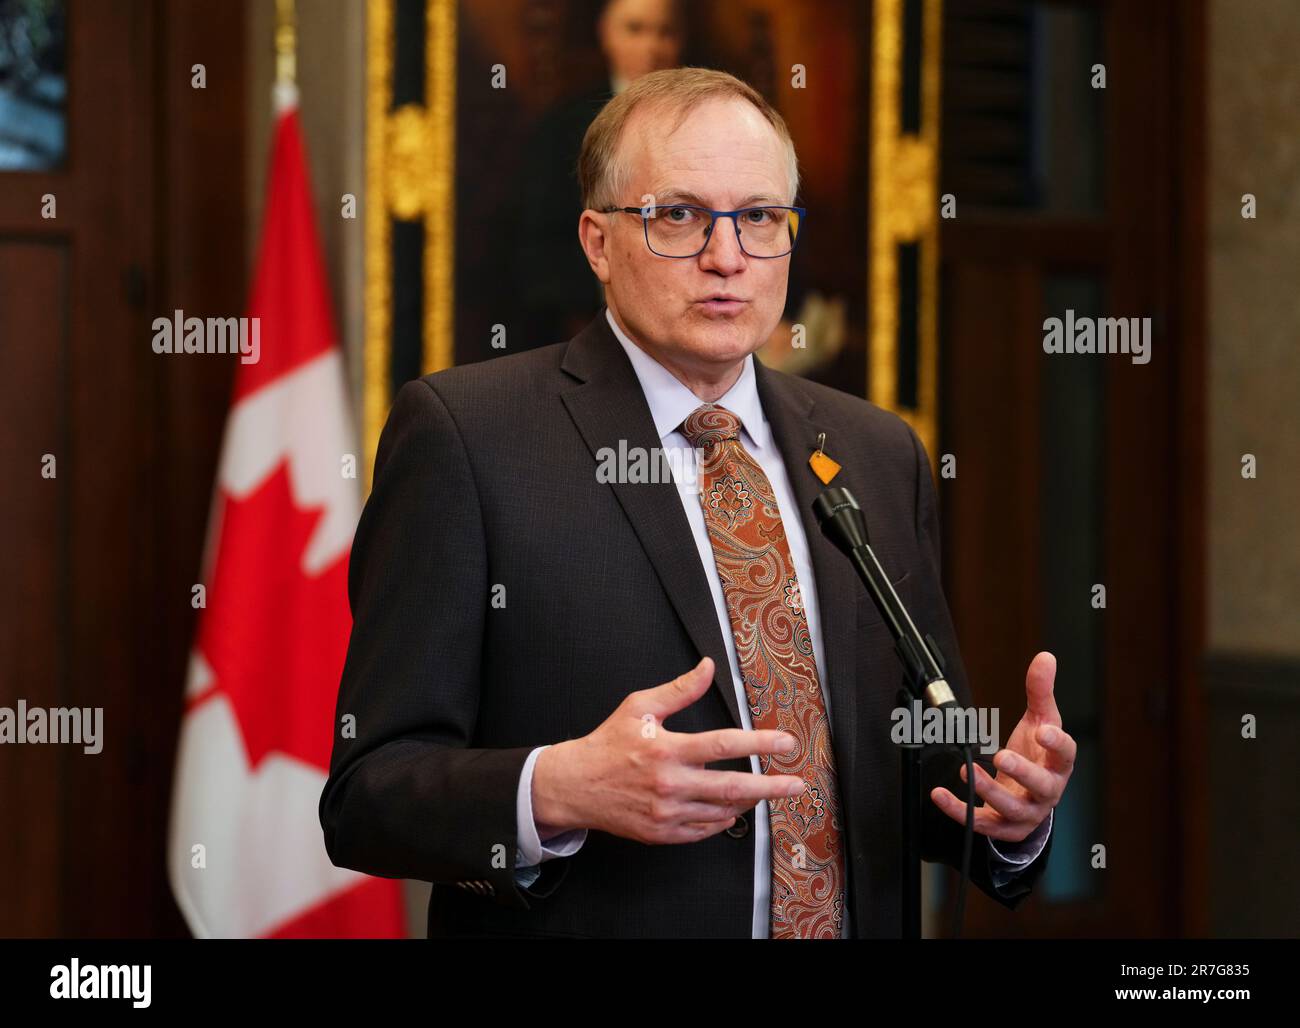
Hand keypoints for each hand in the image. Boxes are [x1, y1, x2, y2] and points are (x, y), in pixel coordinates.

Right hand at [532, 657, 806, 844]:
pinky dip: (722, 820)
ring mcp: (667, 813)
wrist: (575, 785)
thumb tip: (708, 667)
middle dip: (770, 786)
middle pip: (733, 787)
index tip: (785, 743)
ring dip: (748, 802)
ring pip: (721, 811)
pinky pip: (703, 830)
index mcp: (667, 749)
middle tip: (796, 784)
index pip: (724, 744)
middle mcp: (670, 784)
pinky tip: (730, 809)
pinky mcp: (662, 833)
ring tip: (764, 791)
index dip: (759, 743)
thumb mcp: (640, 707)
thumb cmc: (608, 744)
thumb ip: (679, 689)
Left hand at [929, 651, 1073, 842]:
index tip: (1043, 730)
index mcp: (1058, 764)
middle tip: (1001, 756)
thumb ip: (1040, 691)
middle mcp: (1046, 791)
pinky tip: (940, 795)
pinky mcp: (1003, 826)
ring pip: (1012, 808)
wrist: (1031, 796)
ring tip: (967, 772)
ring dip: (989, 792)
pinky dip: (960, 811)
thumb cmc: (1037, 756)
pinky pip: (982, 823)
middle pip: (1041, 786)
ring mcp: (1026, 811)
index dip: (1057, 743)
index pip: (1066, 755)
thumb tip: (1045, 657)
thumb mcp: (1041, 721)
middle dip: (1022, 772)